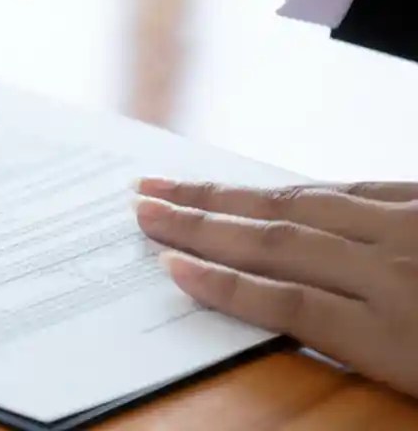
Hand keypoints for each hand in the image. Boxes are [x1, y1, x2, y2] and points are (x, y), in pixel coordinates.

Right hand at [136, 178, 417, 397]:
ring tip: (175, 186)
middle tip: (144, 206)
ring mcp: (413, 225)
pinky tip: (262, 188)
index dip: (224, 286)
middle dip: (201, 225)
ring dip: (229, 196)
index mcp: (401, 336)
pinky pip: (353, 186)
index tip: (167, 265)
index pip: (289, 304)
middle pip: (280, 244)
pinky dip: (297, 188)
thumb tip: (289, 310)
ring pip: (304, 205)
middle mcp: (397, 270)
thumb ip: (367, 348)